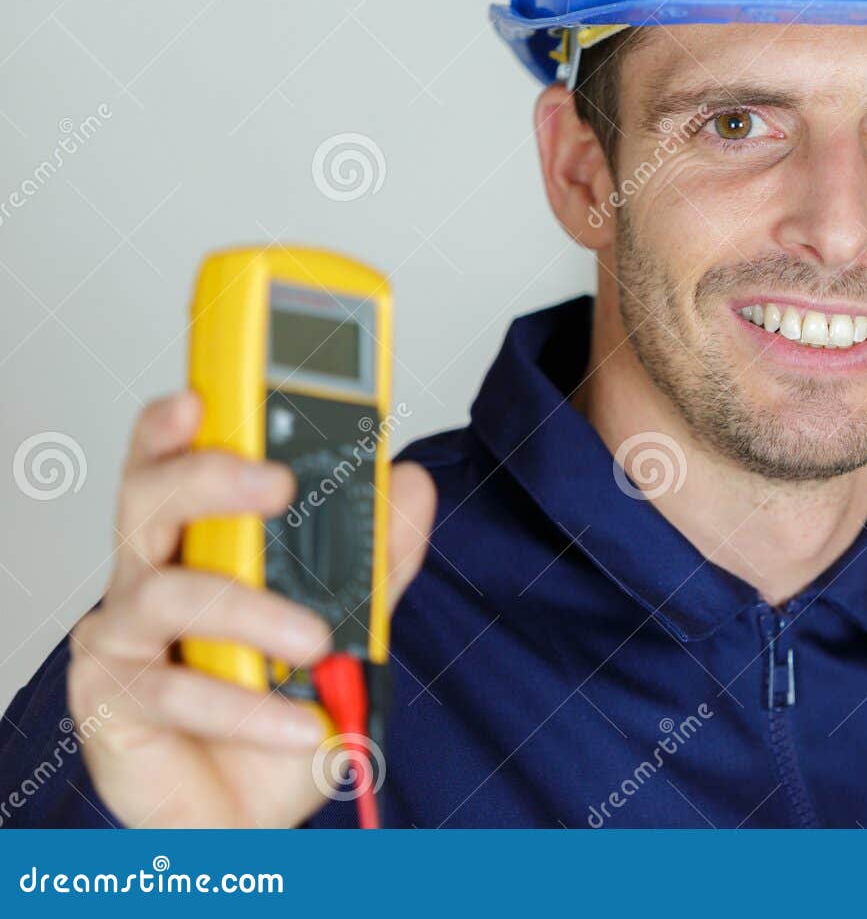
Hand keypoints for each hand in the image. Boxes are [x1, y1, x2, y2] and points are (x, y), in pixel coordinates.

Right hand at [65, 390, 435, 826]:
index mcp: (198, 541)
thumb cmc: (275, 706)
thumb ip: (377, 558)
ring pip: (168, 595)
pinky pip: (173, 692)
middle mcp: (149, 575)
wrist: (247, 815)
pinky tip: (298, 723)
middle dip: (210, 479)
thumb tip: (412, 484)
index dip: (176, 423)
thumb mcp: (345, 627)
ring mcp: (123, 637)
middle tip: (275, 486)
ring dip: (249, 615)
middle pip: (151, 500)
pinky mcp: (112, 701)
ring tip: (313, 642)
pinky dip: (246, 708)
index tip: (203, 393)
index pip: (173, 462)